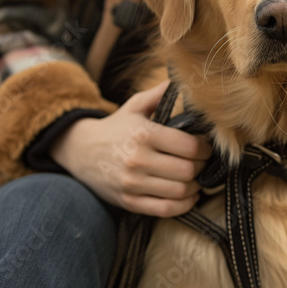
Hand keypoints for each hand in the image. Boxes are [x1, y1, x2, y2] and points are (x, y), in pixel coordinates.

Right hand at [52, 81, 211, 216]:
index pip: (189, 147)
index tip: (206, 147)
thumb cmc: (115, 127)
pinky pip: (165, 209)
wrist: (80, 151)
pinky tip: (188, 196)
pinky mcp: (129, 201)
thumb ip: (160, 95)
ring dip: (195, 186)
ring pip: (179, 191)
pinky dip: (183, 205)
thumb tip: (184, 78)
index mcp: (143, 134)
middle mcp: (138, 159)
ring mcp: (132, 183)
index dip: (205, 149)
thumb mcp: (134, 106)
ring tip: (196, 178)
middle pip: (188, 170)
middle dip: (202, 167)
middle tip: (202, 163)